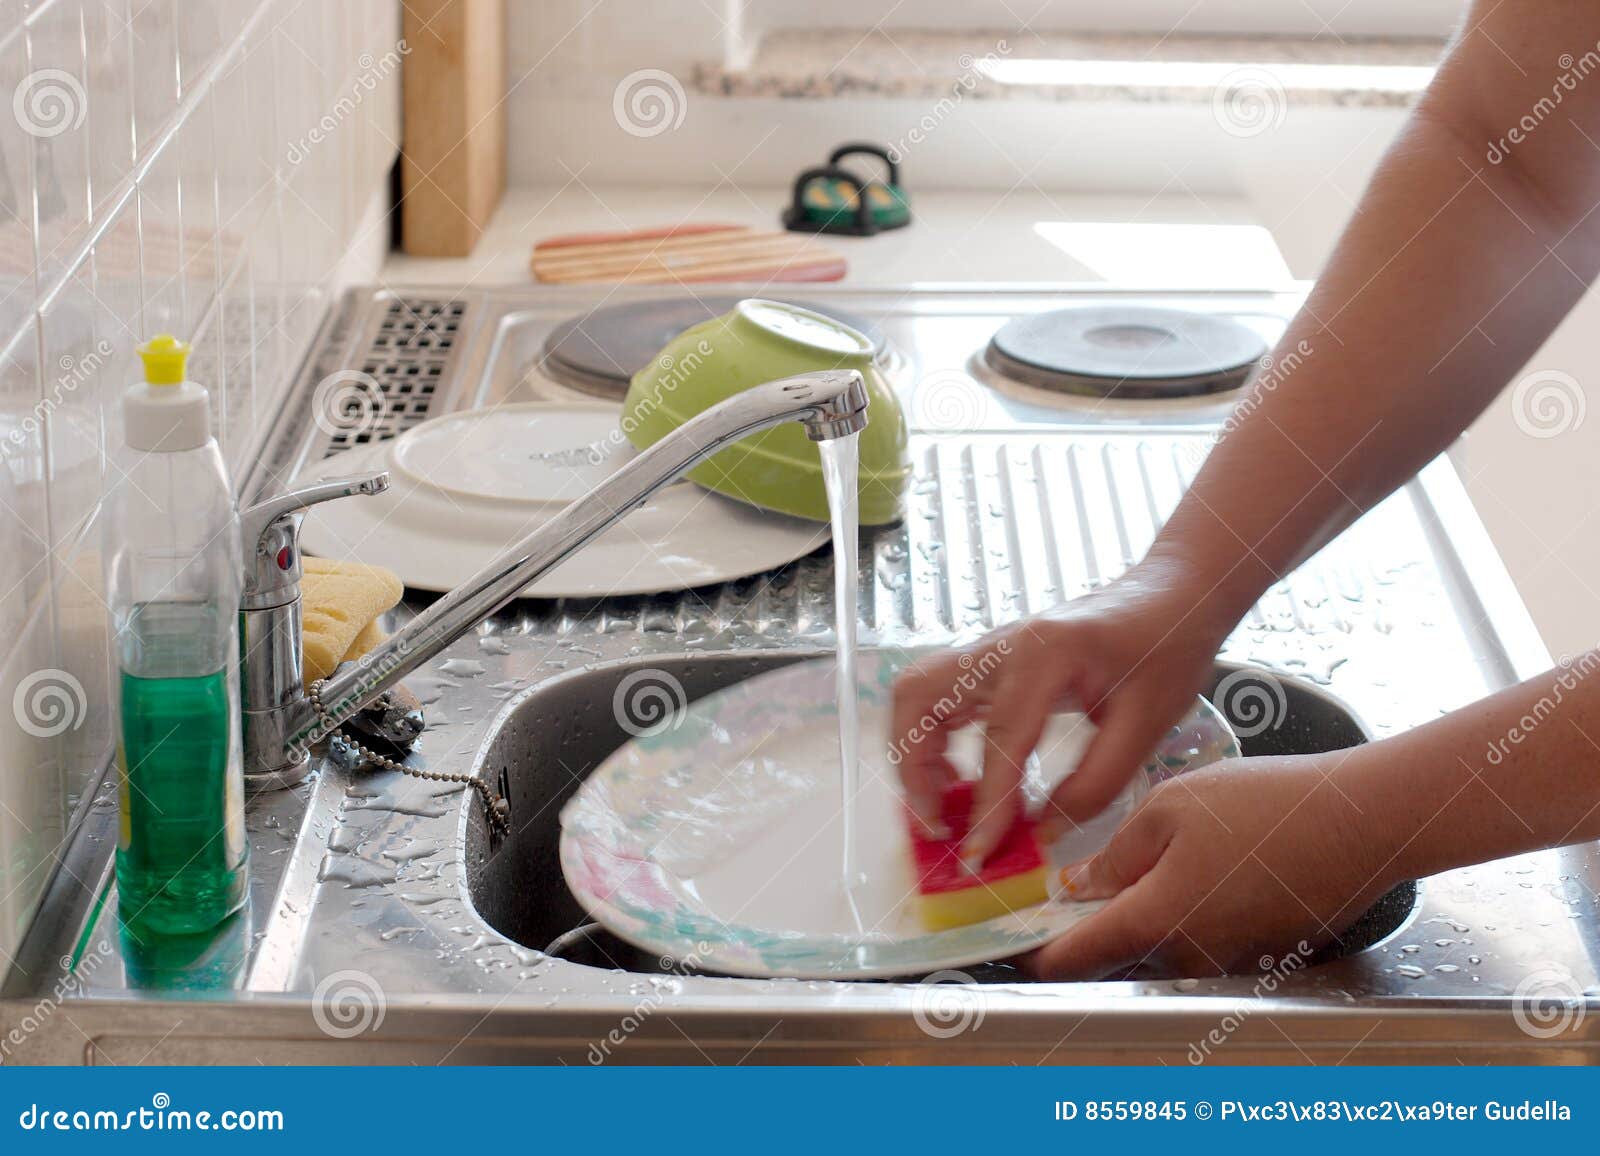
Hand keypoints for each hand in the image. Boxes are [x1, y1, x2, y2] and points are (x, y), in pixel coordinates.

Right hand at [890, 564, 1228, 866]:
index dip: (987, 803)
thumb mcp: (1148, 723)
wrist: (1170, 597)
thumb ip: (1095, 783)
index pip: (1000, 737)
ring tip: (945, 803)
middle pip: (919, 697)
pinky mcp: (990, 660)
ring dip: (914, 752)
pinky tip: (960, 774)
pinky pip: (937, 695)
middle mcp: (1003, 644)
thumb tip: (1041, 833)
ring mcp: (990, 648)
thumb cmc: (1167, 649)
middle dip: (915, 768)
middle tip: (940, 823)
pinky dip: (931, 738)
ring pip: (916, 693)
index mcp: (1046, 653)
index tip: (980, 854)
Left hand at [1029, 751, 1400, 978]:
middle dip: (1089, 926)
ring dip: (1143, 913)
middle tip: (1070, 886)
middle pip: (1116, 953)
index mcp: (1154, 921)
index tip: (1012, 938)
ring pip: (1161, 943)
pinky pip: (1205, 936)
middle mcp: (1189, 956)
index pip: (1073, 959)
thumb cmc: (1266, 805)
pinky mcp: (1261, 950)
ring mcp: (1229, 959)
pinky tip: (1204, 865)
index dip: (1035, 953)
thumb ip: (1116, 855)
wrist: (1364, 822)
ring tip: (1145, 861)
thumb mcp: (1170, 808)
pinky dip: (1189, 910)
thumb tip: (1080, 886)